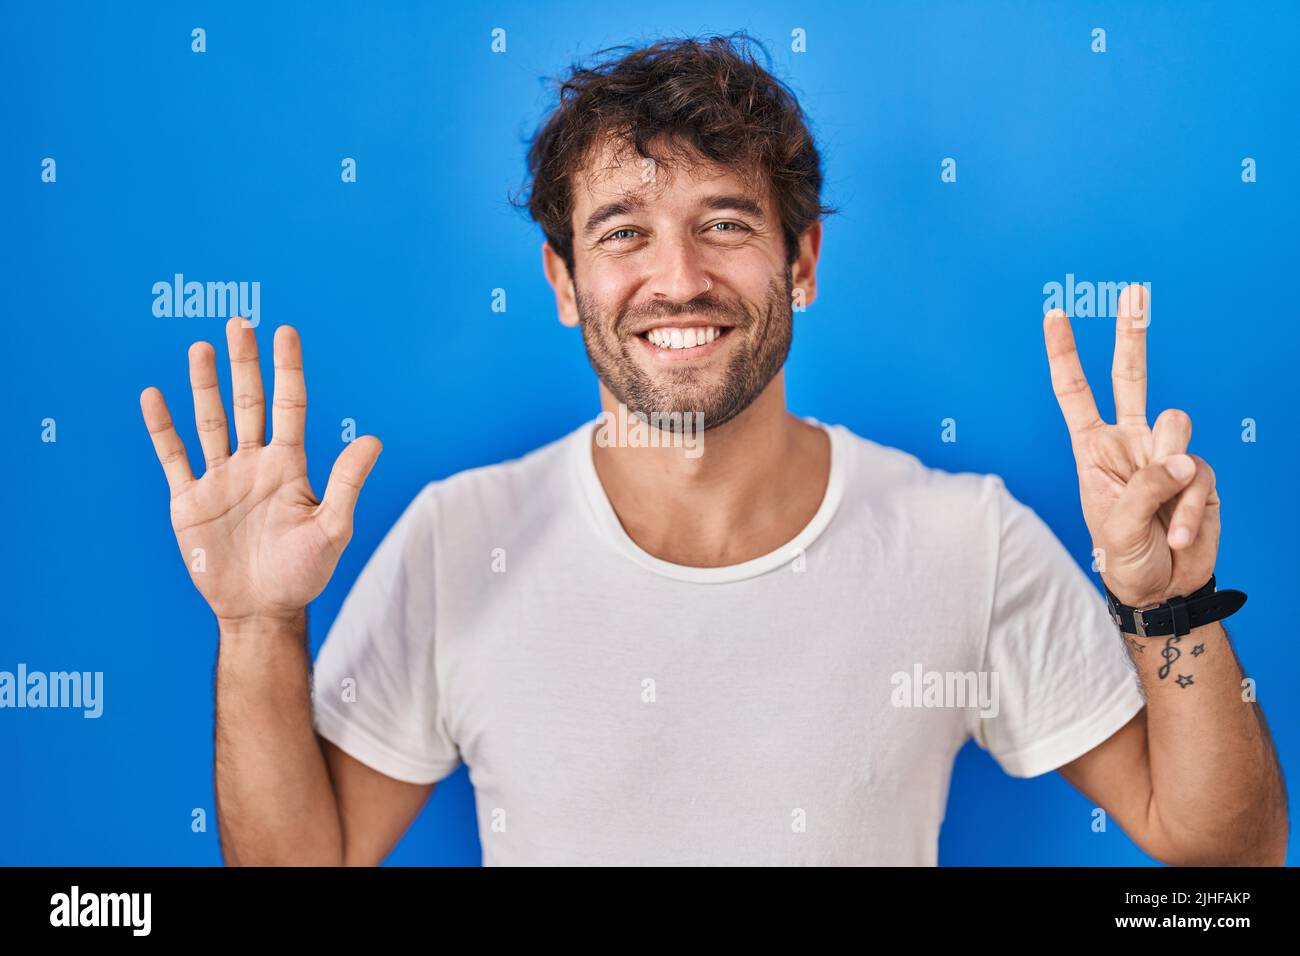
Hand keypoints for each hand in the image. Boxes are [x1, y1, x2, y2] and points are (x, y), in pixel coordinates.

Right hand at [140, 317, 381, 624]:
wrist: (261, 610)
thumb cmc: (302, 573)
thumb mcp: (332, 528)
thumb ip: (346, 482)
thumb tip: (372, 438)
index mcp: (289, 467)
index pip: (289, 407)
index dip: (287, 370)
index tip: (285, 332)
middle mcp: (254, 465)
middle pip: (248, 404)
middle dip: (244, 364)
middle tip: (239, 323)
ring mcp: (220, 480)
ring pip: (211, 421)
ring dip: (204, 385)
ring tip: (200, 348)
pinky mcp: (189, 501)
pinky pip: (174, 457)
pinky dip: (163, 428)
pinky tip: (155, 396)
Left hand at [1043, 284, 1219, 608]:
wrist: (1161, 590)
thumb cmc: (1123, 558)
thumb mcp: (1116, 526)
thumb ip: (1145, 487)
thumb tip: (1184, 459)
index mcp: (1093, 448)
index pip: (1076, 393)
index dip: (1065, 355)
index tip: (1055, 313)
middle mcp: (1129, 441)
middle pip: (1131, 377)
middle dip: (1132, 333)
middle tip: (1133, 291)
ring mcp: (1166, 454)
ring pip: (1174, 425)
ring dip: (1168, 476)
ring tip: (1159, 519)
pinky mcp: (1199, 474)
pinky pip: (1198, 474)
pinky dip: (1188, 510)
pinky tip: (1176, 535)